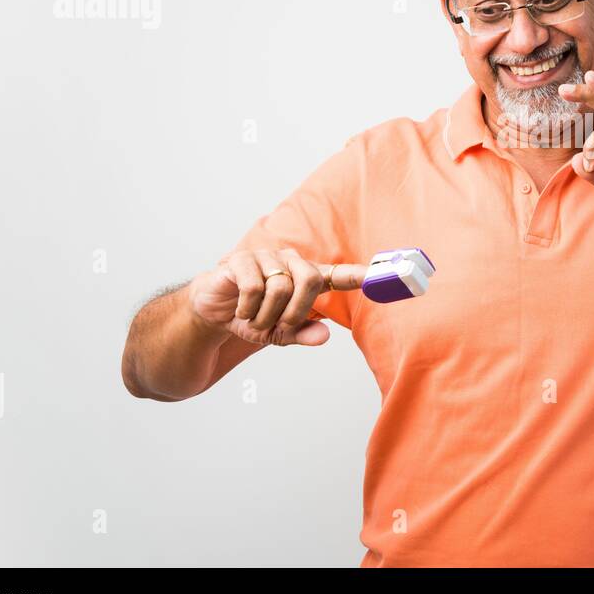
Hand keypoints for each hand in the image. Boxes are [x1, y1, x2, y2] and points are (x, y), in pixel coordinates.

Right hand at [188, 248, 366, 346]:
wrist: (214, 312)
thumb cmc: (253, 316)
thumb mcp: (279, 333)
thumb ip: (301, 333)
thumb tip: (324, 336)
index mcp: (305, 277)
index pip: (337, 274)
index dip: (359, 274)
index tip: (380, 274)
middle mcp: (290, 262)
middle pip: (309, 281)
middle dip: (295, 311)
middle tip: (280, 326)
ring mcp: (266, 258)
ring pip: (281, 287)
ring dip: (266, 315)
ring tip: (255, 321)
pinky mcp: (242, 260)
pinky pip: (254, 287)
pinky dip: (249, 308)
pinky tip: (242, 312)